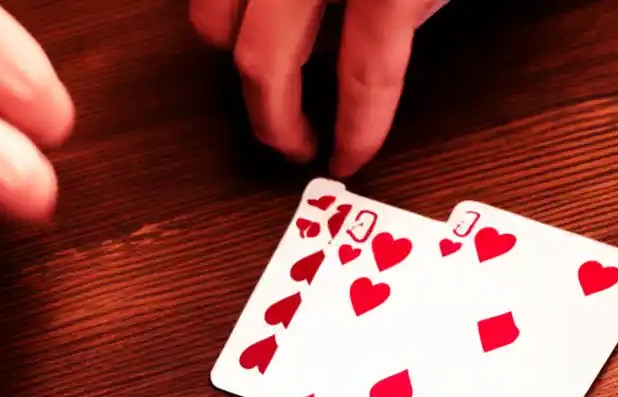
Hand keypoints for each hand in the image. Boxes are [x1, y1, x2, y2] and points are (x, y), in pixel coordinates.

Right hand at [189, 0, 433, 175]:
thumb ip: (404, 16)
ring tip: (273, 74)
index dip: (358, 132)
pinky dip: (229, 9)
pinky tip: (261, 17)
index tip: (348, 160)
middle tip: (293, 144)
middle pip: (263, 59)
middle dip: (273, 119)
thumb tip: (355, 60)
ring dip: (235, 54)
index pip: (364, 77)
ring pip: (212, 17)